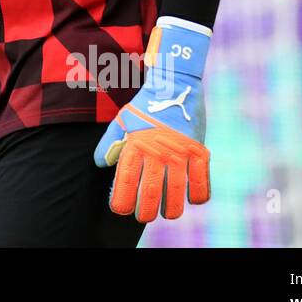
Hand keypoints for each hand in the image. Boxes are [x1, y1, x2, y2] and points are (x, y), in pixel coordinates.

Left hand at [94, 17, 211, 221]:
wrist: (174, 85)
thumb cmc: (145, 106)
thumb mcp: (122, 121)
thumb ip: (110, 143)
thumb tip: (100, 164)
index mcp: (136, 145)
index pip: (126, 181)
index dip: (122, 200)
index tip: (121, 209)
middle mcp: (157, 151)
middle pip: (151, 192)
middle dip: (146, 210)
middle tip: (143, 216)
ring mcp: (180, 152)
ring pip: (176, 192)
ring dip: (171, 208)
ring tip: (167, 213)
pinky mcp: (198, 151)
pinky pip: (201, 181)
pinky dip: (198, 195)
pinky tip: (193, 200)